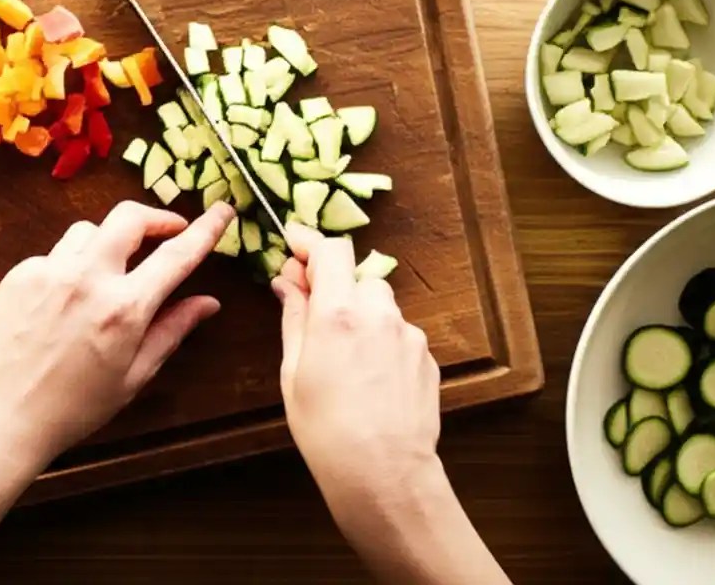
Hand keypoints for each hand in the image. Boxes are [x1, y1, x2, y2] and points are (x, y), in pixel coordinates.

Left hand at [0, 201, 235, 470]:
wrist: (1, 418)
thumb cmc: (74, 408)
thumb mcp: (133, 376)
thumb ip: (171, 331)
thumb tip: (208, 302)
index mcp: (124, 309)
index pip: (176, 255)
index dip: (206, 229)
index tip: (222, 211)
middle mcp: (87, 278)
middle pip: (129, 216)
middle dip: (156, 217)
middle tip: (167, 231)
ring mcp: (49, 271)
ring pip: (90, 230)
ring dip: (110, 241)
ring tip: (112, 272)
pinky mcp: (20, 274)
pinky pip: (56, 254)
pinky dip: (71, 266)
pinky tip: (67, 301)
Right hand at [272, 224, 440, 507]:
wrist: (383, 473)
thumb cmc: (327, 431)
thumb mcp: (293, 372)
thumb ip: (294, 318)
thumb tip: (287, 284)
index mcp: (337, 313)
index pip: (330, 250)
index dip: (309, 241)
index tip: (294, 241)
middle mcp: (378, 314)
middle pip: (356, 276)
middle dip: (335, 287)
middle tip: (313, 313)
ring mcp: (408, 335)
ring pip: (381, 305)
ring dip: (361, 314)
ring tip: (344, 357)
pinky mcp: (427, 356)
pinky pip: (399, 333)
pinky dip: (382, 342)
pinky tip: (369, 378)